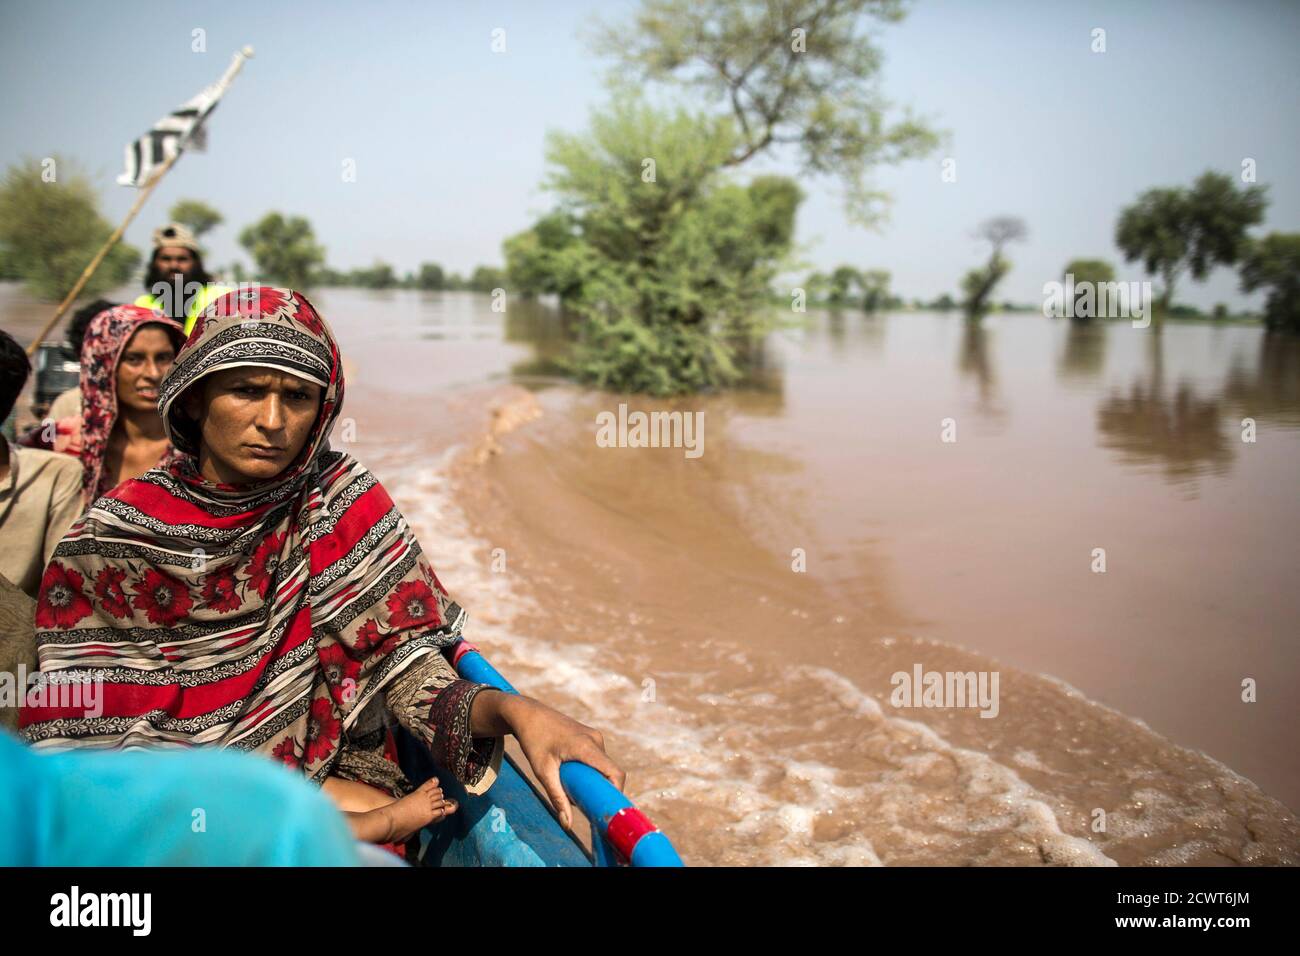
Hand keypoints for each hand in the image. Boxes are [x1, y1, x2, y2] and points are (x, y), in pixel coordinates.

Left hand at [502, 695, 625, 830]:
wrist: (528, 714)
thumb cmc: (534, 740)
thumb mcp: (543, 772)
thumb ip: (557, 798)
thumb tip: (567, 825)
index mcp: (587, 747)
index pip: (615, 773)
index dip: (616, 793)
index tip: (606, 809)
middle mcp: (595, 740)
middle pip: (610, 772)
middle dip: (601, 790)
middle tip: (586, 805)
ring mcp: (594, 736)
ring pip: (603, 766)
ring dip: (594, 780)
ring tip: (574, 788)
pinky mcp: (590, 736)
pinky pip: (598, 759)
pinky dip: (591, 771)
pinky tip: (574, 776)